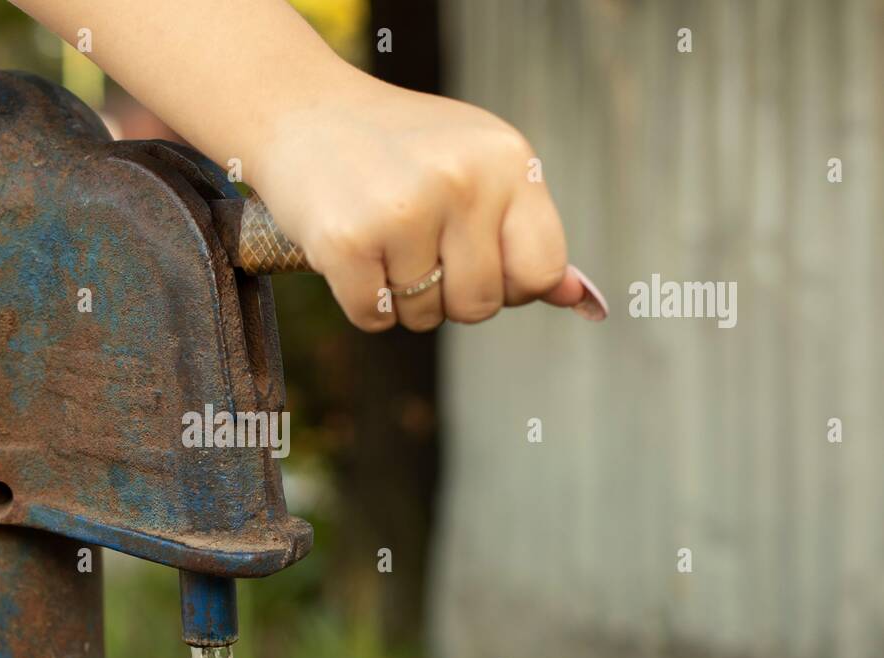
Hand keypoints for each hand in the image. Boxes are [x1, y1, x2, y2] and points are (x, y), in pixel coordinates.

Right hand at [247, 72, 601, 330]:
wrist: (303, 113)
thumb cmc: (399, 149)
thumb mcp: (477, 168)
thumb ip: (526, 232)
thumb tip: (580, 301)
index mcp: (507, 161)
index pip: (540, 271)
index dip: (509, 283)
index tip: (476, 259)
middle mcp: (462, 181)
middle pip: (480, 305)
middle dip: (448, 296)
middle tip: (418, 247)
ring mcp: (403, 211)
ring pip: (424, 317)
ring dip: (401, 296)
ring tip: (382, 238)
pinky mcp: (347, 241)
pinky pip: (375, 318)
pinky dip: (362, 300)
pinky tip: (353, 251)